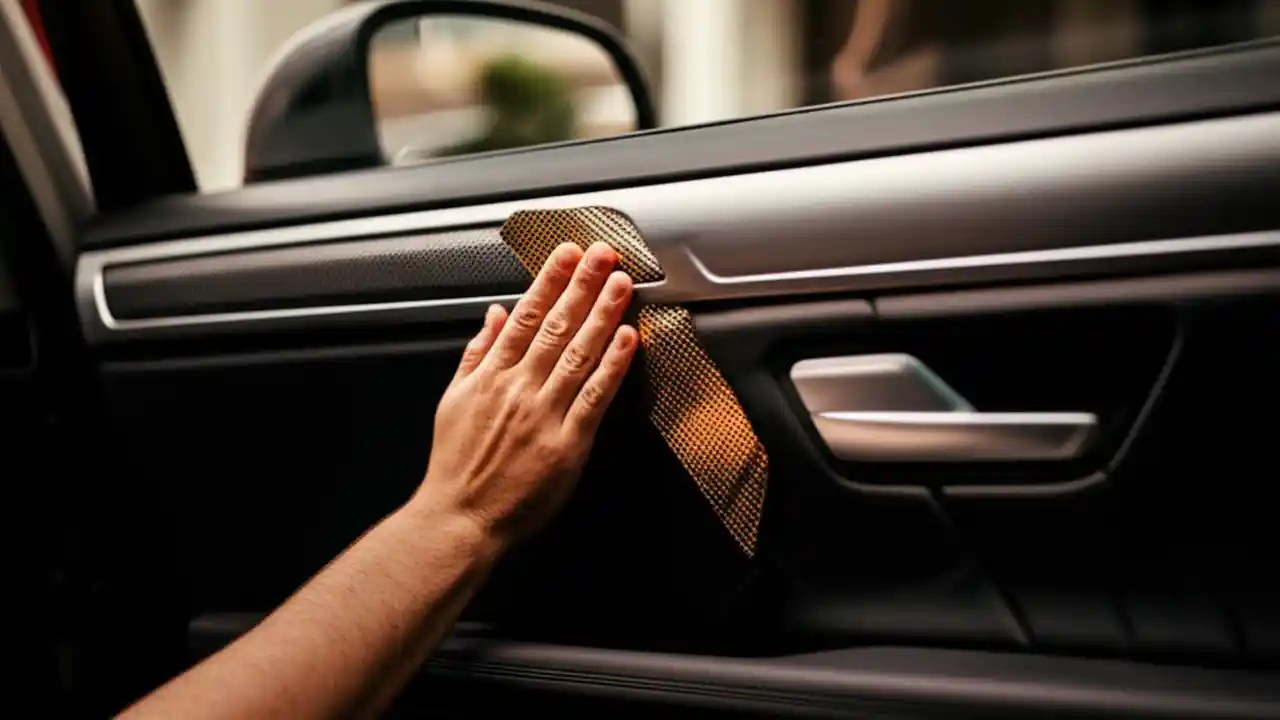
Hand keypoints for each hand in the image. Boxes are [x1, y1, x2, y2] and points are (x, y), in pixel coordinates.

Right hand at [413, 242, 637, 547]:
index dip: (550, 280)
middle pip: (556, 326)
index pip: (526, 316)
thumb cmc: (457, 467)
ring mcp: (543, 415)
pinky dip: (612, 366)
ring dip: (603, 314)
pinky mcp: (566, 445)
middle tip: (604, 253)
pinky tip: (628, 339)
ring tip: (621, 284)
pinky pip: (594, 398)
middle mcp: (518, 389)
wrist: (459, 519)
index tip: (568, 254)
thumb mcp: (452, 401)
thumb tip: (495, 315)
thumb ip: (476, 354)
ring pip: (578, 354)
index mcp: (491, 376)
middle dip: (582, 285)